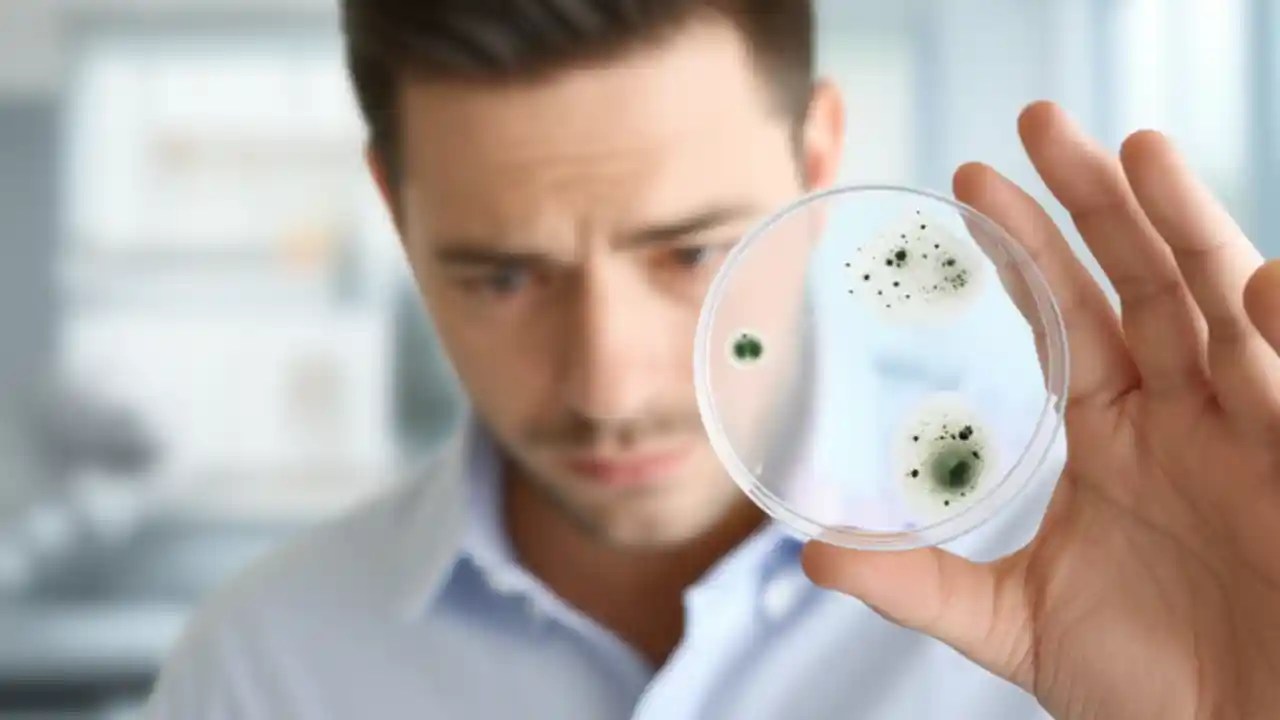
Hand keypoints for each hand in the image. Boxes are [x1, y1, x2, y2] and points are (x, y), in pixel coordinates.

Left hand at [801, 101, 1279, 719]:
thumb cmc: (1149, 687)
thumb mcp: (1017, 626)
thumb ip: (921, 585)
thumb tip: (809, 554)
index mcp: (1117, 435)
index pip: (1066, 318)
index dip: (1025, 252)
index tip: (971, 185)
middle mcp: (1185, 414)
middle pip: (1139, 283)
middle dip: (1095, 202)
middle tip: (1039, 122)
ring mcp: (1253, 432)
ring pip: (1218, 307)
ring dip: (1185, 226)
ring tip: (1136, 148)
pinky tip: (1259, 280)